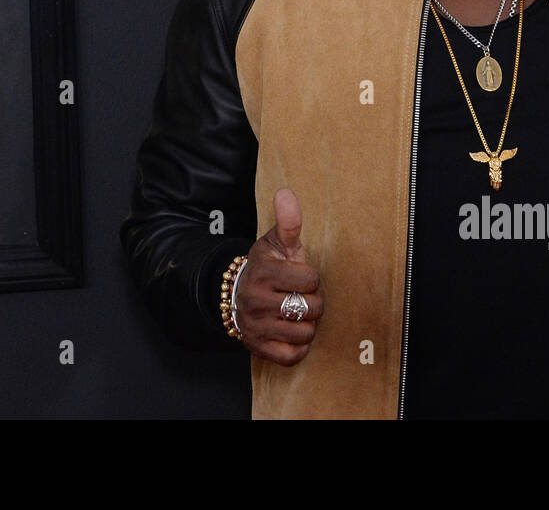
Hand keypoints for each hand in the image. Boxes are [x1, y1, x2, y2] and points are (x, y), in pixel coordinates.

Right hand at [235, 188, 323, 366]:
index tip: (300, 276)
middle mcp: (256, 300)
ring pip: (304, 333)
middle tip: (301, 296)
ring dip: (307, 325)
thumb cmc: (266, 267)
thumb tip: (286, 193)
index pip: (311, 280)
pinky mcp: (257, 348)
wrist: (236, 294)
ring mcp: (255, 326)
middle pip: (311, 308)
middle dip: (312, 302)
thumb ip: (287, 222)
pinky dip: (297, 347)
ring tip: (297, 314)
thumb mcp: (275, 243)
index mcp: (264, 271)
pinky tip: (291, 332)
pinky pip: (292, 356)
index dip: (312, 278)